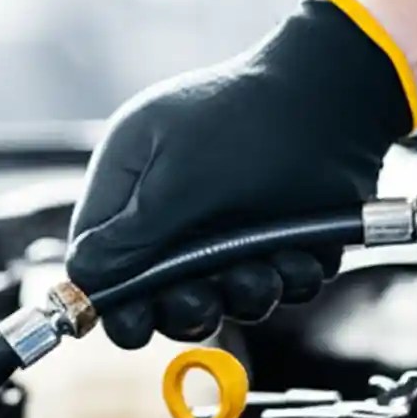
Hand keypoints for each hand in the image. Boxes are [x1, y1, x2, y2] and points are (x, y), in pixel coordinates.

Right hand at [67, 0, 413, 348]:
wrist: (334, 93)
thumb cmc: (246, 117)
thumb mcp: (177, 178)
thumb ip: (130, 235)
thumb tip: (82, 276)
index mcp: (134, 183)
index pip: (99, 255)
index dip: (110, 297)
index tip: (129, 324)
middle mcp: (176, 212)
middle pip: (159, 292)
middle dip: (182, 307)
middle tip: (200, 300)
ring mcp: (231, 231)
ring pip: (223, 298)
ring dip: (242, 296)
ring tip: (261, 271)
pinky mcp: (281, 245)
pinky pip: (278, 287)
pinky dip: (288, 279)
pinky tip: (298, 253)